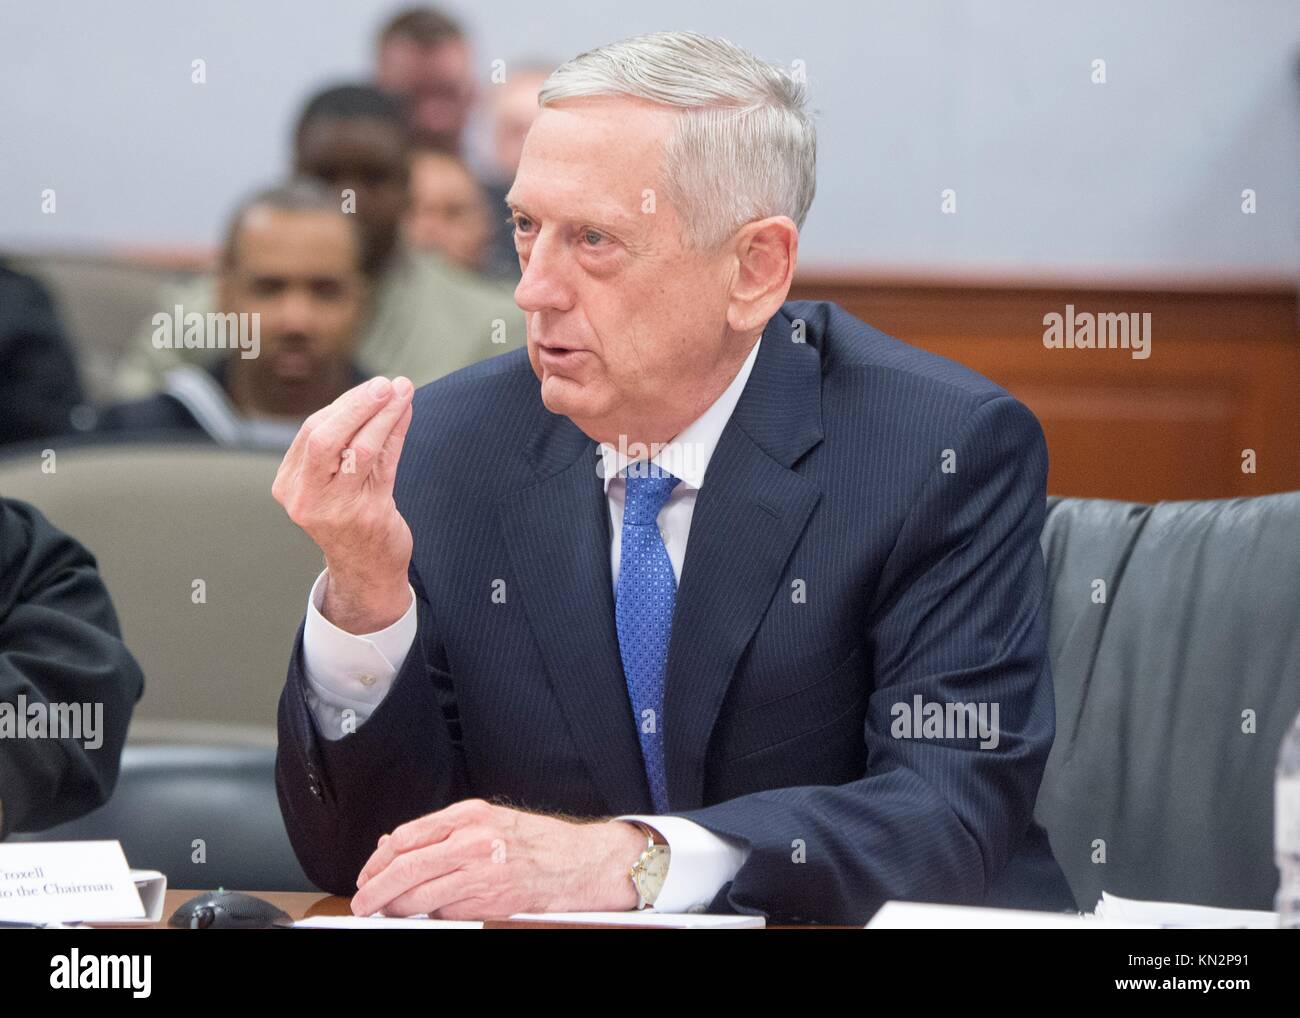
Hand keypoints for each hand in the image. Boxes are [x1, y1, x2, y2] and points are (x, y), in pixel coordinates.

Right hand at [272, 376, 414, 632]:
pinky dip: (396, 434)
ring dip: (384, 415)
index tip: (371, 387)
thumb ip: (345, 441)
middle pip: (325, 437)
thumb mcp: (334, 480)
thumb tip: (376, 392)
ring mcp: (336, 508)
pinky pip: (384, 464)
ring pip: (359, 448)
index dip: (344, 405)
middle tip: (384, 384)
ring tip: (402, 390)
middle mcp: (307, 498)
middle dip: (357, 405)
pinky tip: (406, 414)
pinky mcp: (369, 515)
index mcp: (289, 485)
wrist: (365, 571)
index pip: (312, 432)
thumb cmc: (349, 516)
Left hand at [350, 799, 647, 918]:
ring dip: (398, 909)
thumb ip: (441, 831)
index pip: (407, 837)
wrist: (578, 861)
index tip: (367, 874)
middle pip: (406, 868)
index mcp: (469, 814)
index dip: (378, 860)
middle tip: (363, 902)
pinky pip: (448, 913)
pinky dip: (434, 915)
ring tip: (388, 913)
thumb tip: (395, 844)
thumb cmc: (535, 840)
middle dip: (376, 890)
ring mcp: (482, 872)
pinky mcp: (491, 901)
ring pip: (421, 897)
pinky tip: (431, 913)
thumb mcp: (485, 820)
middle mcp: (473, 841)